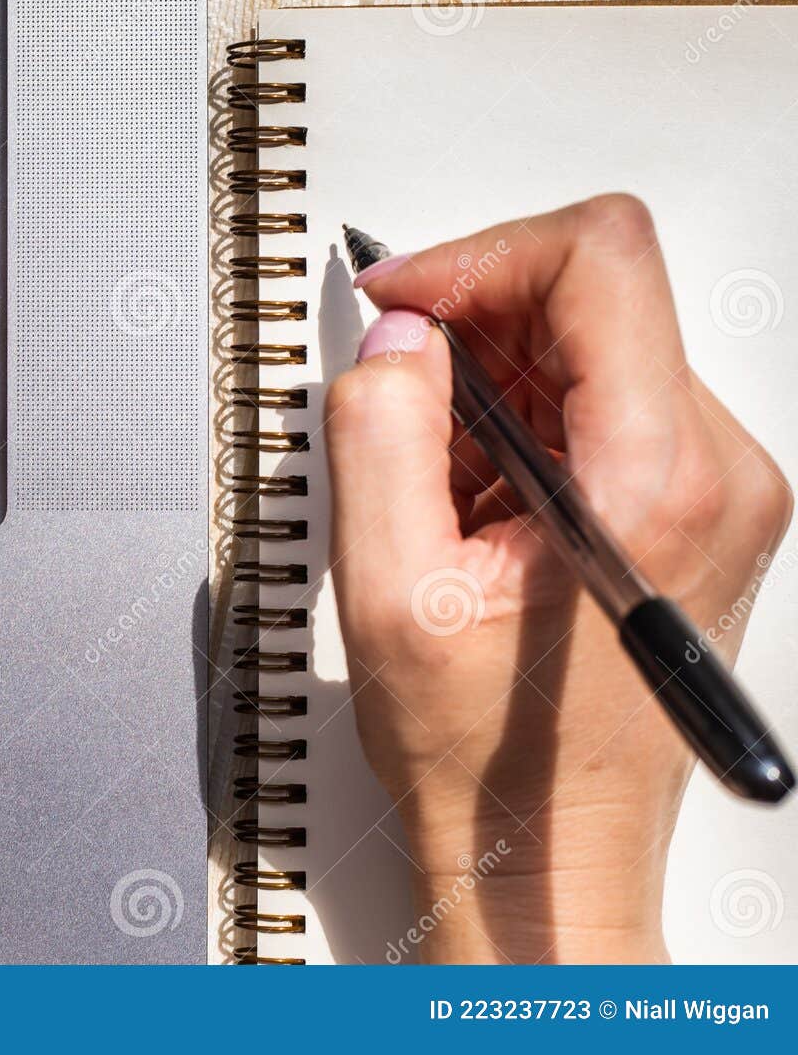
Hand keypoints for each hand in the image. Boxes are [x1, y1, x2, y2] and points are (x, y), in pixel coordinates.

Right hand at [324, 195, 791, 962]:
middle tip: (400, 393)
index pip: (600, 257)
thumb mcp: (390, 590)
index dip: (481, 255)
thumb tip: (398, 339)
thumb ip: (382, 434)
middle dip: (477, 322)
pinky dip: (522, 422)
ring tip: (438, 484)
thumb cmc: (488, 754)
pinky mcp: (696, 505)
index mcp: (657, 480)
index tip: (407, 301)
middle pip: (599, 292)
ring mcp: (716, 489)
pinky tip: (476, 504)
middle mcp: (716, 472)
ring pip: (595, 343)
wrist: (550, 844)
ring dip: (494, 382)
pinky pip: (602, 401)